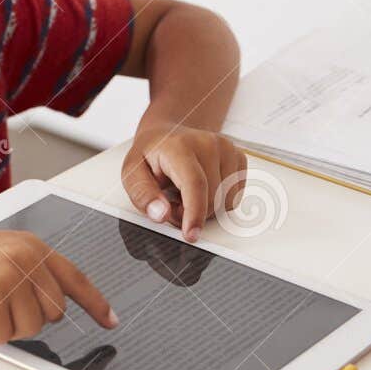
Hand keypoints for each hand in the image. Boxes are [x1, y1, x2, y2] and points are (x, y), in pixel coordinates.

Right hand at [0, 230, 117, 343]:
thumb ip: (27, 270)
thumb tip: (54, 306)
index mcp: (28, 244)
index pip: (74, 277)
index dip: (96, 303)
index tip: (111, 320)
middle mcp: (23, 257)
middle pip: (53, 313)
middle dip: (27, 317)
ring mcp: (7, 278)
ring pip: (30, 329)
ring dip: (3, 325)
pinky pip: (1, 337)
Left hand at [122, 121, 246, 241]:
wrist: (167, 134)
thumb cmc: (150, 155)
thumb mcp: (131, 173)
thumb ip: (142, 194)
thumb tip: (160, 214)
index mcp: (179, 146)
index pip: (194, 183)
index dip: (194, 213)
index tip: (191, 235)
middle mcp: (208, 144)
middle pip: (211, 199)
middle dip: (192, 213)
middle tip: (172, 203)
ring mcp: (227, 149)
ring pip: (225, 201)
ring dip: (206, 208)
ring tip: (185, 193)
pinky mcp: (239, 158)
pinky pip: (234, 196)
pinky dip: (218, 200)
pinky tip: (202, 188)